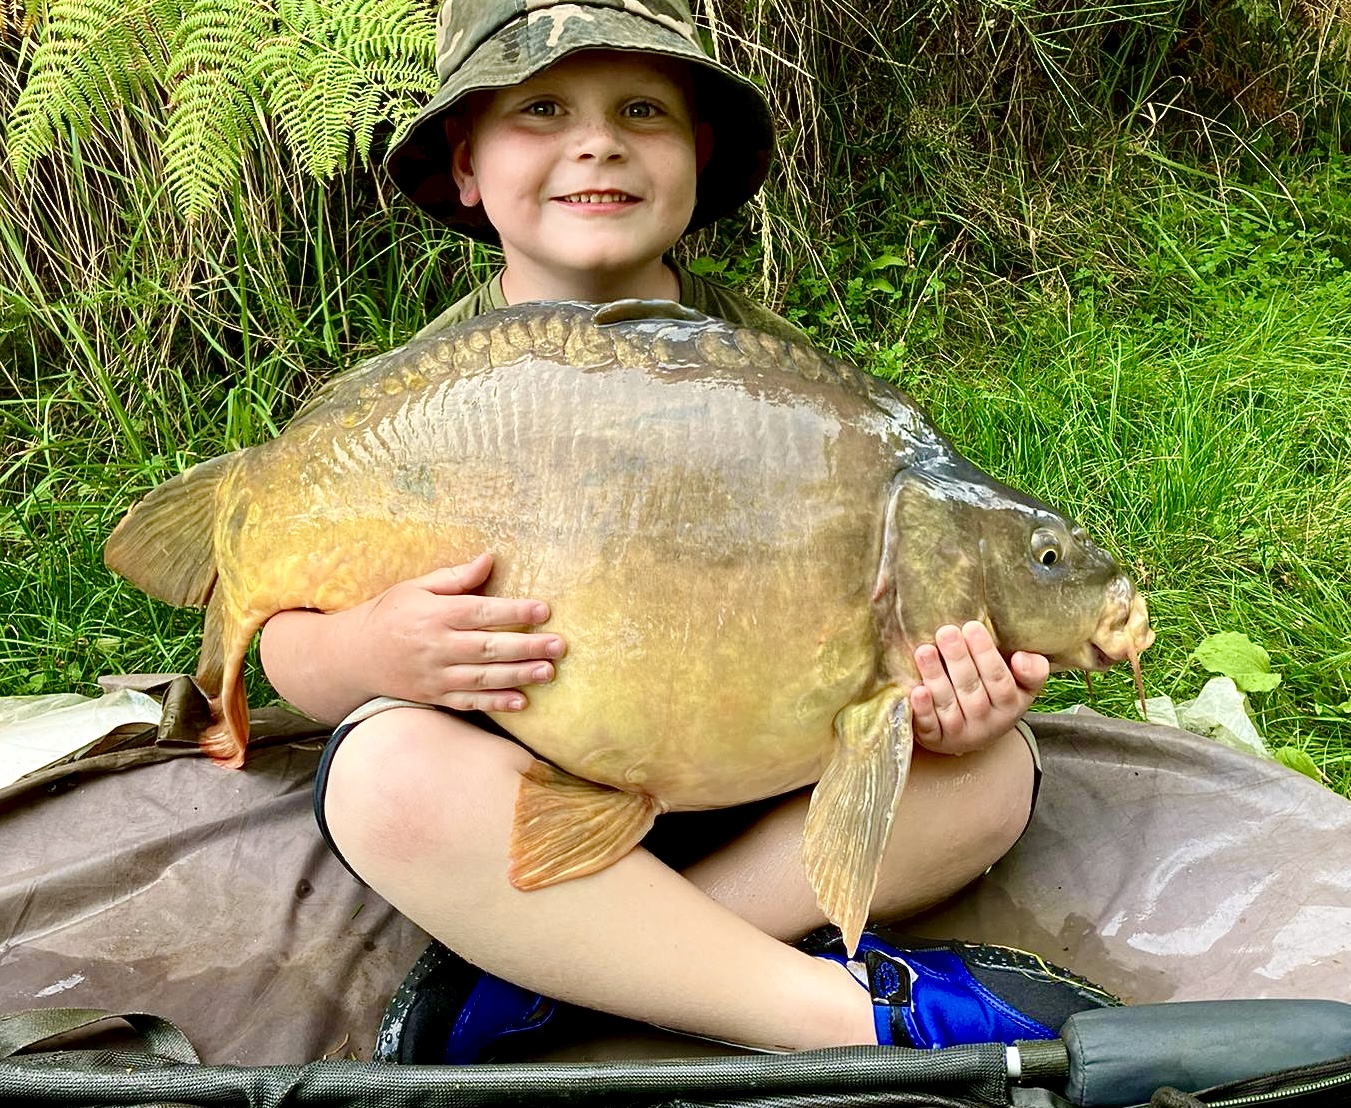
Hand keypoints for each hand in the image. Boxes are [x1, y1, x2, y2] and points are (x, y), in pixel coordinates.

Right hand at [259, 553, 564, 721]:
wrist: (353, 656)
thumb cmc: (391, 613)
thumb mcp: (416, 587)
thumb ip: (455, 577)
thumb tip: (489, 559)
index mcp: (434, 614)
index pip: (480, 611)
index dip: (513, 610)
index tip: (544, 609)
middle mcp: (436, 646)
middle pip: (488, 647)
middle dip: (526, 646)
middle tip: (559, 645)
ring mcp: (435, 675)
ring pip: (482, 678)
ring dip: (518, 676)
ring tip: (549, 672)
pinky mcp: (433, 696)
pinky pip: (468, 702)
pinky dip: (495, 704)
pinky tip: (521, 702)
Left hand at [909, 621, 1047, 753]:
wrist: (973, 734)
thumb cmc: (996, 697)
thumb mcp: (1022, 687)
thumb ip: (1032, 671)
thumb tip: (1022, 657)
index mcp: (1009, 706)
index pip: (999, 679)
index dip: (985, 654)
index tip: (972, 627)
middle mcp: (986, 723)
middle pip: (971, 689)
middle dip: (958, 658)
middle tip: (946, 632)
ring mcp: (960, 733)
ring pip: (948, 704)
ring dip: (935, 677)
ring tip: (924, 651)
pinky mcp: (935, 740)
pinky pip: (929, 726)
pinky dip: (922, 710)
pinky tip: (916, 691)